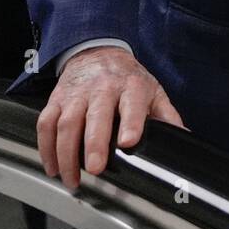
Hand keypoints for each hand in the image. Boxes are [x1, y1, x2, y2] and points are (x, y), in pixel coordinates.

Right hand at [37, 45, 184, 189]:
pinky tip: (53, 166)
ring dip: (66, 153)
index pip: (132, 104)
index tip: (128, 142)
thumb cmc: (127, 78)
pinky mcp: (57, 99)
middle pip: (95, 116)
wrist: (97, 51)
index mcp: (131, 86)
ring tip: (72, 177)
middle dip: (94, 144)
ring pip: (66, 122)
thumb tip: (183, 138)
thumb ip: (167, 116)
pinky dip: (46, 147)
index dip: (131, 123)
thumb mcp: (153, 91)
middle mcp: (102, 88)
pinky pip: (46, 123)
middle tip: (95, 169)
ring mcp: (77, 93)